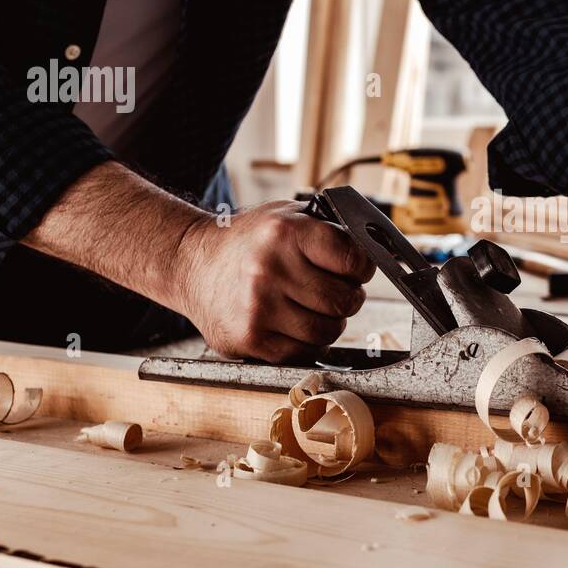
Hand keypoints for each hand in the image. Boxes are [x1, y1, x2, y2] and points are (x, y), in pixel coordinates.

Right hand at [177, 201, 375, 361]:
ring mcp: (259, 308)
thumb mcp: (285, 216)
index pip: (354, 260)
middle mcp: (270, 270)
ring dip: (329, 322)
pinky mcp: (250, 340)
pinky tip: (291, 322)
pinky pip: (304, 352)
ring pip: (328, 331)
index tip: (356, 269)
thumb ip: (328, 229)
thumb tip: (376, 250)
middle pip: (345, 301)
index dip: (362, 267)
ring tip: (310, 306)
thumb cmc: (247, 241)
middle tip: (333, 289)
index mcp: (285, 233)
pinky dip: (306, 341)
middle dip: (347, 297)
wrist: (192, 265)